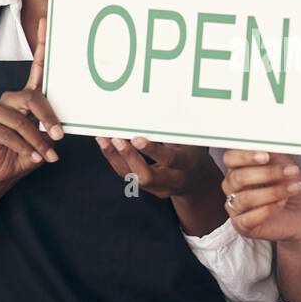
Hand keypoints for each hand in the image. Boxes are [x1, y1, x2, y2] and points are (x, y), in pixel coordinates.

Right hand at [0, 17, 63, 184]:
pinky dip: (23, 148)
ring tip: (45, 155)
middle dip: (48, 118)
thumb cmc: (28, 151)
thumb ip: (54, 126)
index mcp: (28, 97)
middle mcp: (11, 99)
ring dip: (37, 141)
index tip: (46, 22)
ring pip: (21, 120)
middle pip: (32, 97)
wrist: (4, 172)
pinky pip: (8, 134)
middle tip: (59, 136)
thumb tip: (67, 127)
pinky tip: (30, 157)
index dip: (41, 44)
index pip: (37, 67)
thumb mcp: (46, 138)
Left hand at [95, 136, 218, 200]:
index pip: (169, 159)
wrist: (197, 182)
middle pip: (146, 176)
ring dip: (115, 157)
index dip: (152, 150)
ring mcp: (158, 188)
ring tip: (103, 138)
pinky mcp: (146, 189)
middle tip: (115, 139)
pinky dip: (115, 159)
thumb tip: (154, 112)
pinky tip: (106, 144)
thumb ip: (175, 131)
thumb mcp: (191, 141)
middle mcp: (171, 180)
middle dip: (129, 157)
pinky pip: (127, 175)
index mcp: (186, 165)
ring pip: (132, 177)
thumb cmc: (192, 154)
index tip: (136, 138)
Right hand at [221, 150, 300, 241]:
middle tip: (289, 171)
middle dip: (266, 173)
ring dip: (273, 192)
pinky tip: (282, 204)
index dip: (245, 156)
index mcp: (239, 168)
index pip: (230, 158)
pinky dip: (268, 210)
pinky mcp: (242, 225)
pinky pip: (248, 218)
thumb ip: (275, 157)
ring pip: (244, 199)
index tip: (266, 155)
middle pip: (237, 177)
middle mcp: (233, 187)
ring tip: (292, 189)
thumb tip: (268, 147)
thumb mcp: (287, 167)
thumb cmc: (290, 187)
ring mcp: (235, 207)